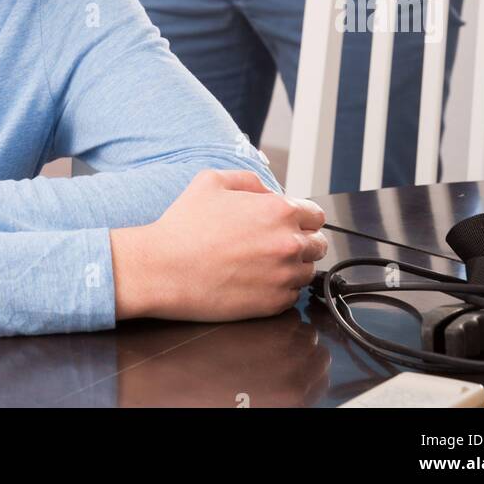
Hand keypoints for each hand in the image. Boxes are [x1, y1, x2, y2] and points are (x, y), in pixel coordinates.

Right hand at [110, 168, 327, 322]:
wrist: (165, 267)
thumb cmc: (184, 225)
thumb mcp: (212, 181)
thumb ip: (248, 180)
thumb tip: (266, 191)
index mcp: (278, 211)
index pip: (316, 215)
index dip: (303, 218)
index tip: (291, 224)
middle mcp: (288, 243)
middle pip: (318, 245)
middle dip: (302, 242)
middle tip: (276, 244)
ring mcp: (283, 276)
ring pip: (307, 272)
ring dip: (292, 267)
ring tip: (262, 263)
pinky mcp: (273, 304)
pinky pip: (292, 296)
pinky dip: (280, 289)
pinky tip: (255, 280)